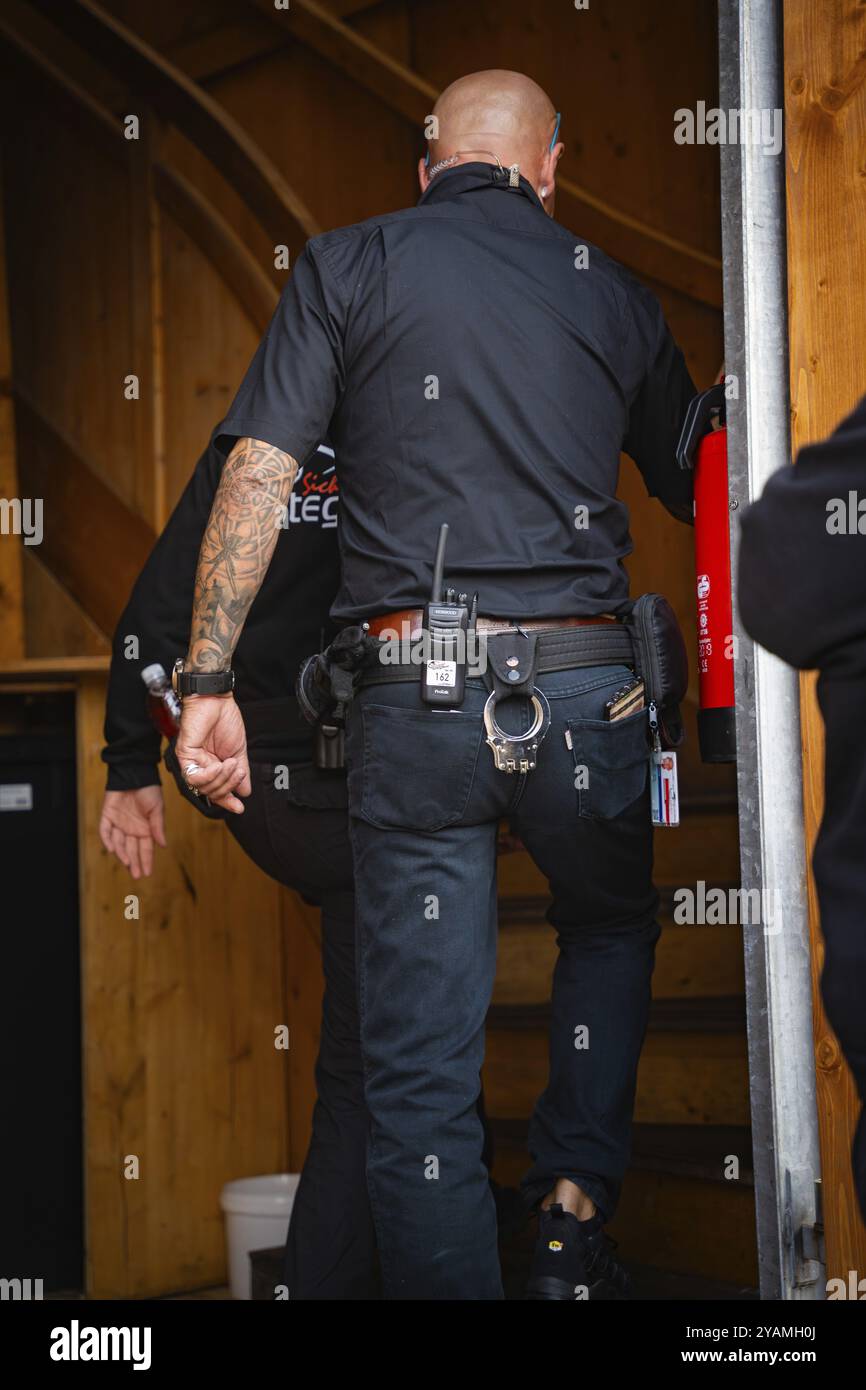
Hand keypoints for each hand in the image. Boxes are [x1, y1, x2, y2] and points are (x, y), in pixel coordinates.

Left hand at [99, 785, 166, 878]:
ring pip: (119, 843)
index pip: (146, 848)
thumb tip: (163, 845)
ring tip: (128, 863)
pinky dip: (108, 840)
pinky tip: (112, 849)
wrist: (135, 773)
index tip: (147, 873)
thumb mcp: (157, 809)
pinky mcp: (107, 816)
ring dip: (122, 853)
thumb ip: (158, 827)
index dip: (147, 860)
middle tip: (137, 875)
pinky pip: (106, 830)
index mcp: (145, 829)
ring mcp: (119, 824)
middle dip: (135, 863)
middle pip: (132, 849)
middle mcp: (131, 829)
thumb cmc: (149, 790)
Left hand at [174, 693, 250, 812]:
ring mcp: (191, 761)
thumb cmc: (225, 720)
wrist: (217, 700)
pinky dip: (209, 775)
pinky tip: (220, 765)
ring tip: (232, 765)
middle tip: (239, 773)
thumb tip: (245, 791)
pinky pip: (194, 777)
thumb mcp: (238, 751)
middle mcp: (200, 766)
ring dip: (222, 779)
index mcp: (212, 765)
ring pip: (202, 787)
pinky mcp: (184, 755)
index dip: (227, 801)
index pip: (216, 790)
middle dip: (228, 787)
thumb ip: (241, 772)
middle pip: (211, 792)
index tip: (239, 807)